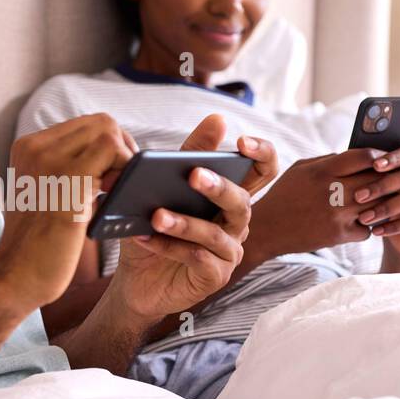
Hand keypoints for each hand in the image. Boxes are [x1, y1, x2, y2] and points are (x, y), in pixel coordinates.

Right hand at [0, 113, 136, 309]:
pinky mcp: (70, 176)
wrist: (17, 275)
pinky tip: (116, 195)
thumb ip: (67, 169)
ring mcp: (50, 158)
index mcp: (27, 147)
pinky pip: (112, 149)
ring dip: (125, 159)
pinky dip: (125, 169)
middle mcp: (35, 146)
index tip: (114, 173)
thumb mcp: (46, 195)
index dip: (109, 144)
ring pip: (108, 130)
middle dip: (122, 148)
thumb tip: (112, 154)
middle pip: (100, 122)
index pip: (84, 125)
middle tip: (123, 182)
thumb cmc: (38, 245)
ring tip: (117, 189)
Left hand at [109, 113, 277, 321]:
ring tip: (156, 215)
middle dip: (219, 187)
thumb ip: (190, 155)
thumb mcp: (165, 189)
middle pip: (241, 202)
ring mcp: (229, 252)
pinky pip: (200, 260)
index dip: (262, 154)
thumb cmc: (155, 229)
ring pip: (215, 234)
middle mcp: (236, 224)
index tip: (241, 142)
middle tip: (194, 175)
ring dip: (185, 223)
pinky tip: (149, 240)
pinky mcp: (214, 277)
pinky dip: (173, 249)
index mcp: (230, 196)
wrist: (136, 279)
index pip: (263, 171)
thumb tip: (218, 119)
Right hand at [247, 147, 394, 259]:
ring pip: (377, 205)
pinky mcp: (338, 235)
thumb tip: (359, 156)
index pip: (364, 156)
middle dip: (386, 180)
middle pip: (376, 180)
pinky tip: (361, 222)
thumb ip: (329, 160)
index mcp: (322, 170)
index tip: (386, 160)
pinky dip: (368, 227)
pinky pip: (368, 229)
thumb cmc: (284, 195)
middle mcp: (331, 191)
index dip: (381, 156)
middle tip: (393, 181)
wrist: (266, 229)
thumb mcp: (301, 169)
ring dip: (381, 204)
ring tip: (381, 202)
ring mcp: (337, 214)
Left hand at [352, 145, 399, 263]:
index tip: (373, 165)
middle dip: (382, 186)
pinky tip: (377, 231)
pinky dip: (395, 226)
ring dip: (386, 208)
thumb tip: (362, 165)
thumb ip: (380, 179)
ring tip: (365, 218)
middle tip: (359, 196)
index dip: (393, 158)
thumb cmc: (391, 211)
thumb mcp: (384, 193)